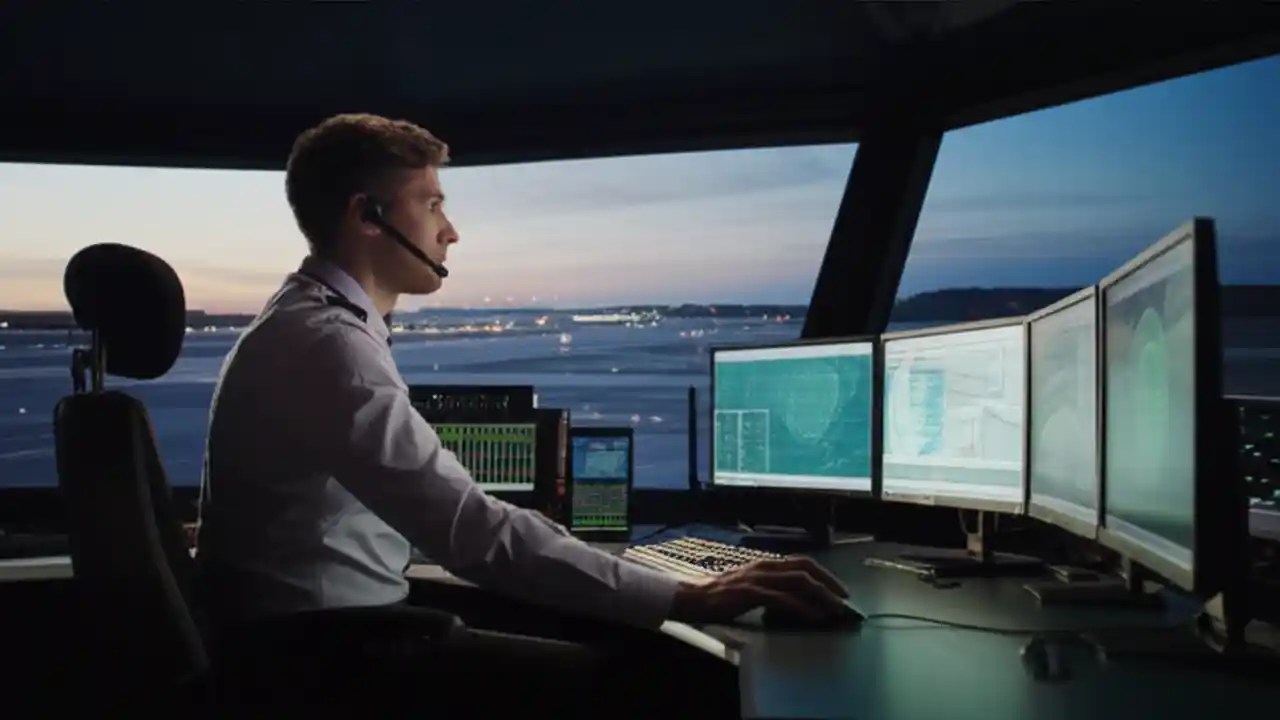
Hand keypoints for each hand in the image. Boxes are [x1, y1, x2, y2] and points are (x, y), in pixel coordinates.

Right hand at [668, 556, 849, 623]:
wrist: (693, 598)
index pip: (802, 562)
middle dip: (829, 583)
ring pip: (799, 582)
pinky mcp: (751, 592)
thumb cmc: (721, 595)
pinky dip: (803, 608)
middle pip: (806, 569)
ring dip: (822, 596)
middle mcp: (765, 566)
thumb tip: (795, 601)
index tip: (840, 590)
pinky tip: (814, 617)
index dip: (824, 574)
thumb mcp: (750, 586)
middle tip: (845, 600)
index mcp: (766, 564)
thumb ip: (770, 588)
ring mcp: (758, 578)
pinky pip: (783, 599)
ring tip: (836, 610)